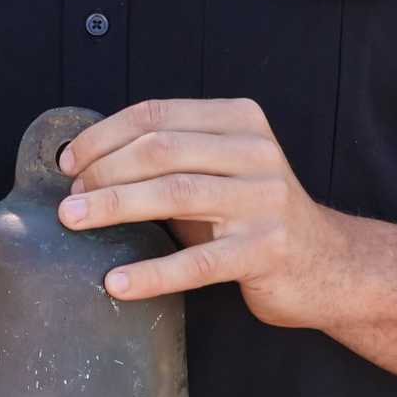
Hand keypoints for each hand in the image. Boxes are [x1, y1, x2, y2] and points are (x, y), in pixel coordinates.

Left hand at [58, 98, 342, 328]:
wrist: (328, 264)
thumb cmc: (253, 216)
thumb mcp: (220, 171)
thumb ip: (171, 158)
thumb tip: (86, 164)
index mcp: (240, 120)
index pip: (158, 115)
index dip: (104, 136)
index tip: (68, 162)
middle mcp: (256, 152)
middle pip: (161, 150)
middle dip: (104, 171)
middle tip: (68, 198)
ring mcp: (265, 200)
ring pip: (173, 195)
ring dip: (113, 207)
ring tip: (73, 221)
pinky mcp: (266, 251)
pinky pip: (198, 263)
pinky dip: (152, 273)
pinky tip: (117, 282)